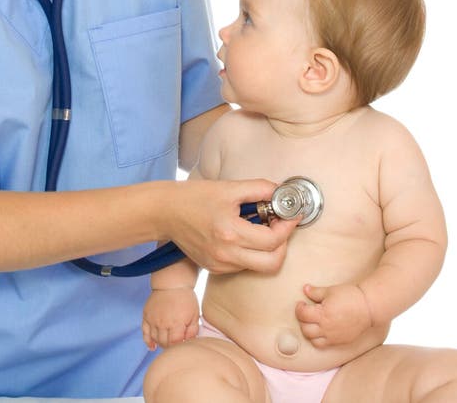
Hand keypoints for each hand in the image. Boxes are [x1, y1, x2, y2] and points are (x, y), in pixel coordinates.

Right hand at [142, 288, 199, 349]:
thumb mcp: (195, 314)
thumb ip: (193, 331)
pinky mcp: (146, 316)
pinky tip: (152, 346)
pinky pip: (144, 333)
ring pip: (155, 339)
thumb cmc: (185, 298)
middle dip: (170, 346)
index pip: (174, 344)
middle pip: (164, 343)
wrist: (172, 283)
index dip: (178, 346)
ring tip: (166, 342)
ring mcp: (153, 319)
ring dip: (161, 343)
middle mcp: (163, 322)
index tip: (182, 344)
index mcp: (176, 323)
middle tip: (175, 343)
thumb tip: (188, 343)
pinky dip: (148, 341)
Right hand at [166, 179, 298, 274]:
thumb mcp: (229, 187)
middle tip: (281, 225)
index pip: (273, 240)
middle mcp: (226, 255)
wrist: (165, 212)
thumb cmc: (194, 196)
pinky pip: (243, 266)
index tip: (292, 214)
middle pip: (273, 263)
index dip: (288, 227)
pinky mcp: (215, 269)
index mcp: (230, 233)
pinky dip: (251, 252)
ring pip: (259, 267)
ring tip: (262, 226)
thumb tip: (281, 192)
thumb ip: (259, 188)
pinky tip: (245, 234)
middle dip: (283, 244)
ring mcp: (220, 265)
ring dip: (268, 249)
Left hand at [295, 283, 372, 346]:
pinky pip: (323, 345)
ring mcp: (333, 337)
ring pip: (313, 339)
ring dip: (309, 331)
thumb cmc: (350, 296)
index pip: (302, 314)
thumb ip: (315, 292)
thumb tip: (305, 289)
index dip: (299, 308)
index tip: (301, 303)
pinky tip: (320, 330)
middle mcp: (326, 328)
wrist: (368, 307)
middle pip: (305, 329)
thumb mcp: (331, 290)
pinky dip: (318, 339)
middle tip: (305, 312)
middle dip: (302, 320)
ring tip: (312, 322)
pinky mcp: (339, 341)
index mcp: (323, 314)